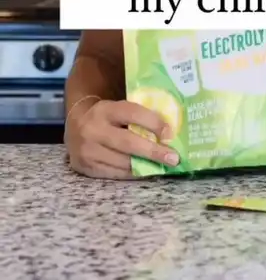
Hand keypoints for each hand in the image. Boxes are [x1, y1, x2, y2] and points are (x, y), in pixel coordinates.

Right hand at [65, 99, 179, 179]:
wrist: (75, 125)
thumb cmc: (107, 115)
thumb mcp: (117, 107)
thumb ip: (138, 114)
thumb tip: (169, 128)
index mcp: (105, 109)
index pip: (132, 113)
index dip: (153, 123)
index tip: (170, 133)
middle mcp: (93, 130)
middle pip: (128, 142)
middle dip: (154, 151)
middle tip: (174, 158)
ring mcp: (87, 151)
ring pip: (122, 162)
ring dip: (146, 166)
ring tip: (164, 166)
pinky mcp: (86, 167)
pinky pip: (115, 173)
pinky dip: (133, 173)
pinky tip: (146, 171)